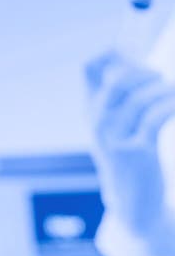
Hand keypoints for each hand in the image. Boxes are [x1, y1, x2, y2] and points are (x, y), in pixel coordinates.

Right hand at [85, 53, 174, 233]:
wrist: (133, 202)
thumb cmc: (129, 157)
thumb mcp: (114, 125)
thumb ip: (118, 95)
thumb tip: (128, 59)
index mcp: (91, 109)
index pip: (90, 68)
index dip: (112, 54)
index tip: (133, 55)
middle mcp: (98, 120)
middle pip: (117, 78)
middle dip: (144, 71)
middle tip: (158, 78)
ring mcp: (115, 136)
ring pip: (142, 98)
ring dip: (165, 90)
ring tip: (173, 93)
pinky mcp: (137, 151)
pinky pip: (156, 116)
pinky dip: (171, 105)